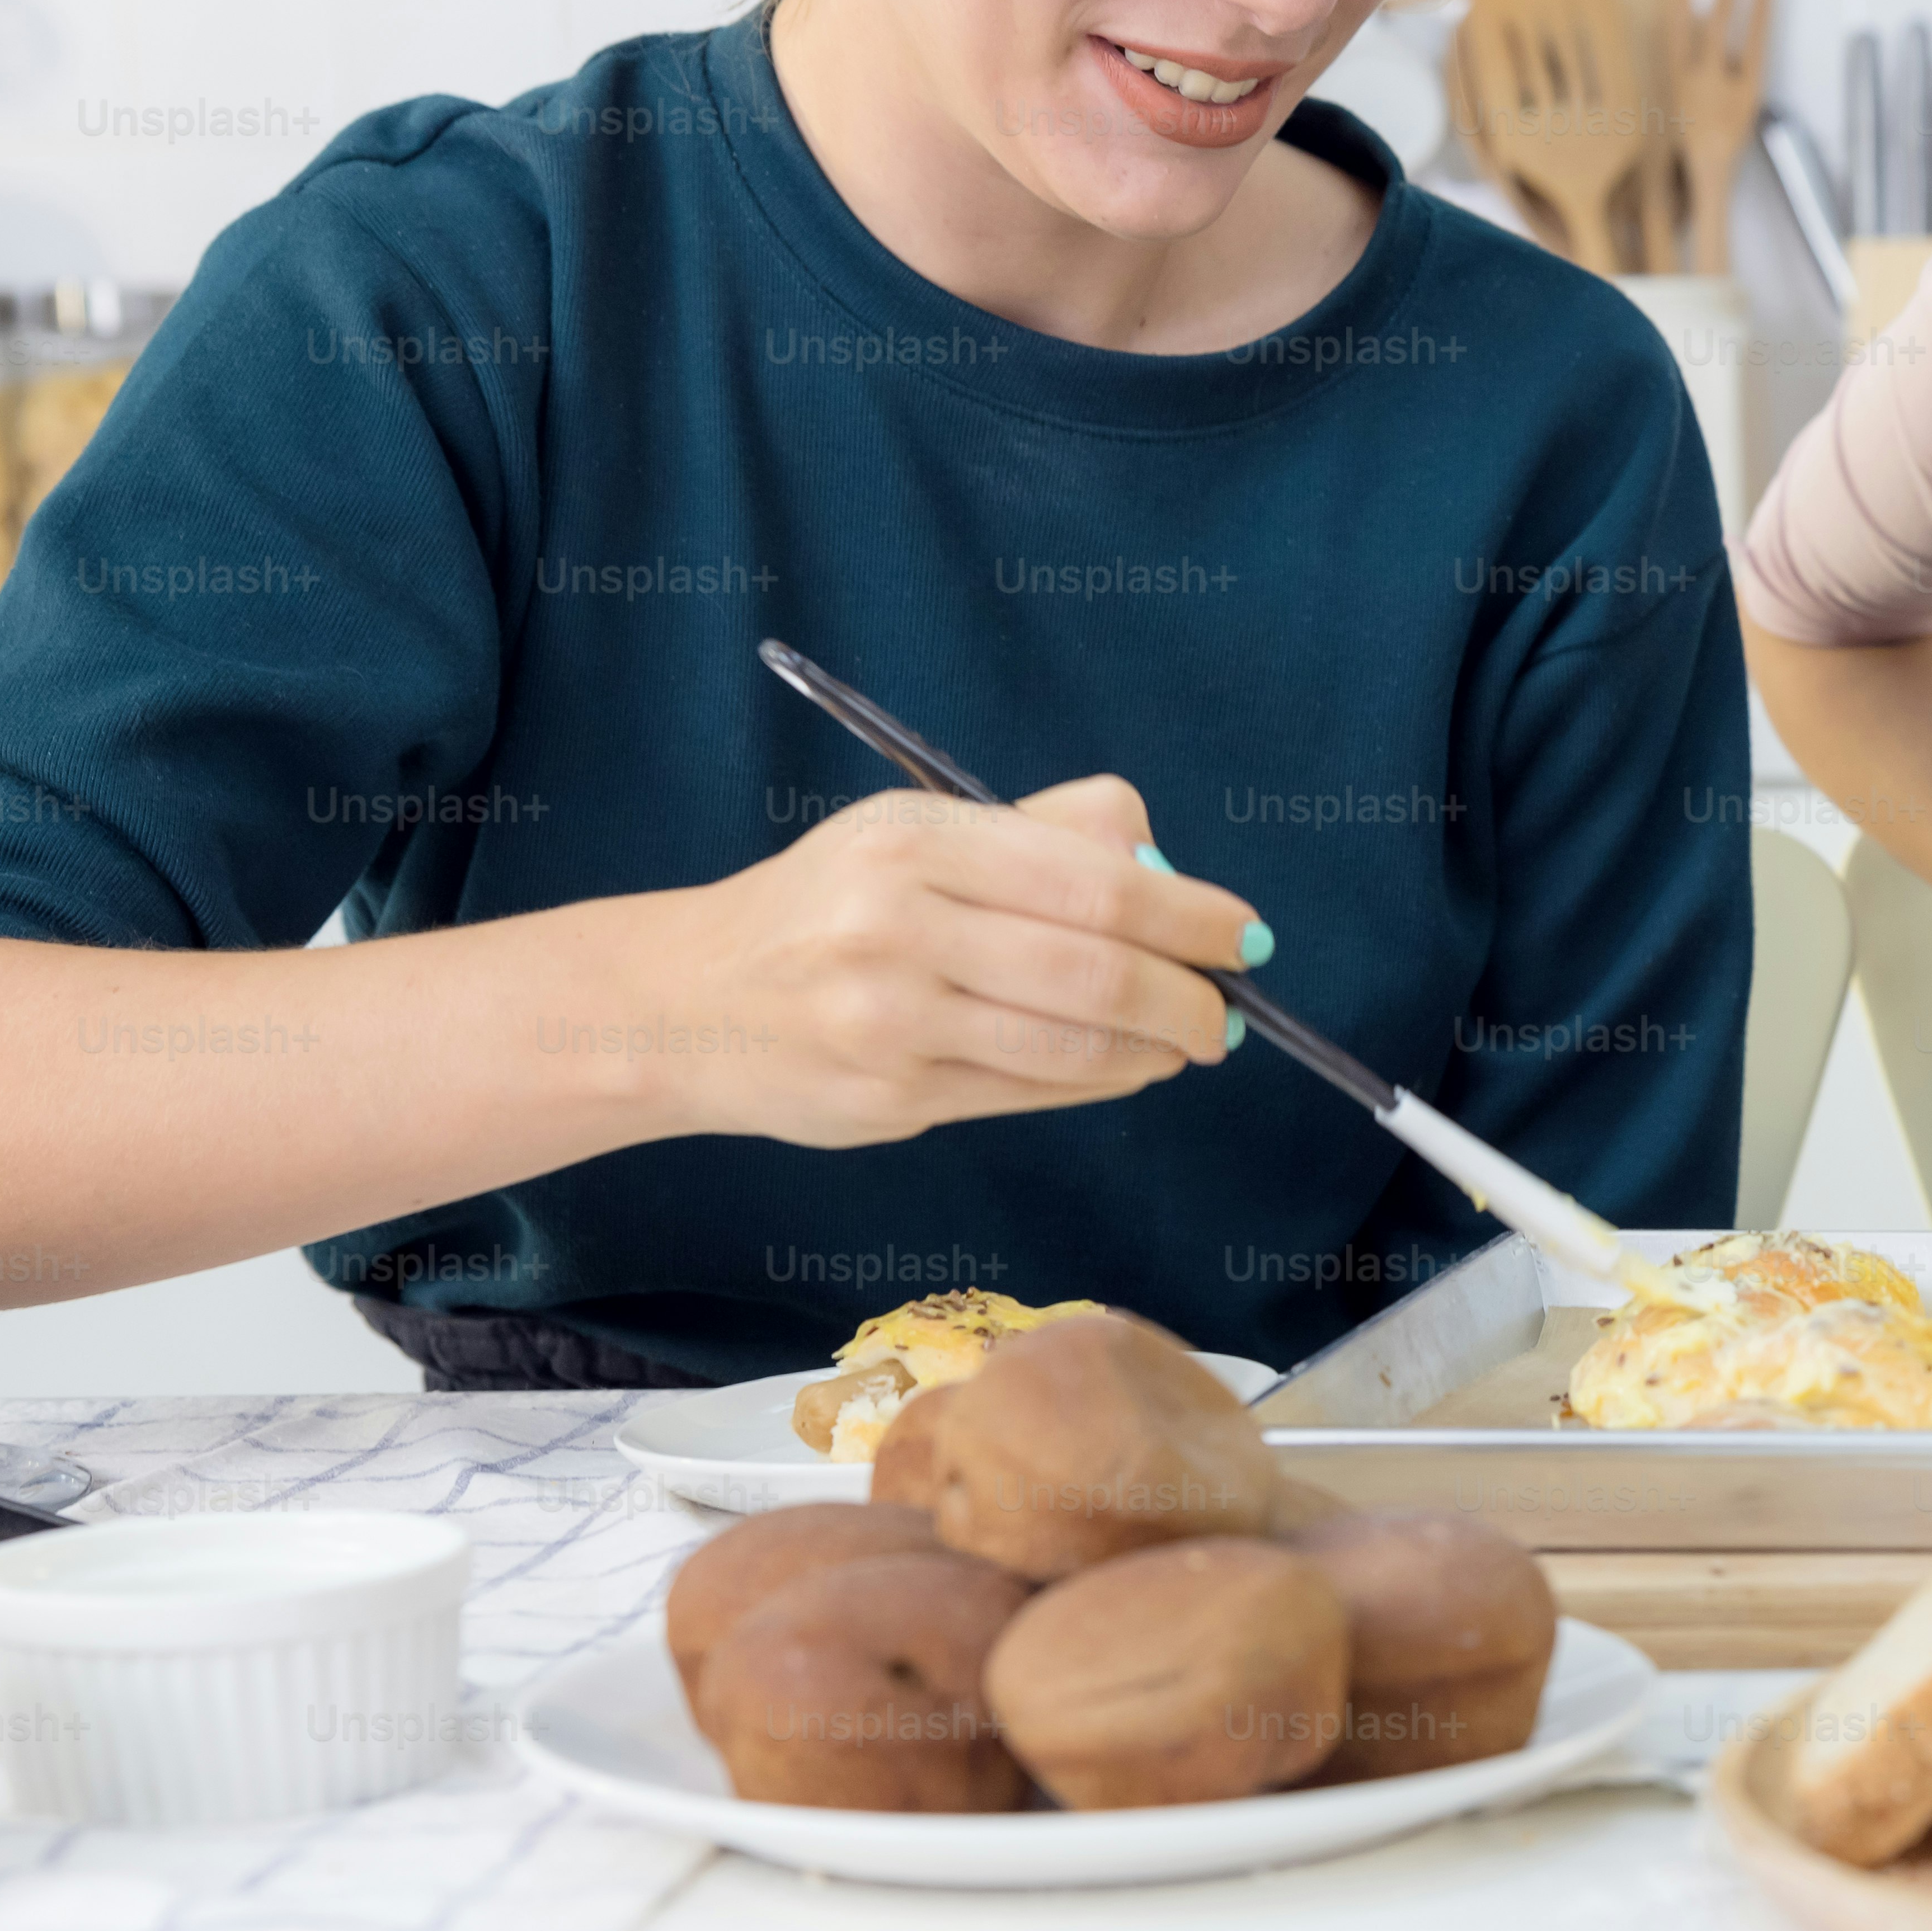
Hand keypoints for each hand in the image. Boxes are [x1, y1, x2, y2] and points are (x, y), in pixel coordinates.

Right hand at [620, 778, 1267, 1147]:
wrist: (688, 1002)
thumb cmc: (830, 906)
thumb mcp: (919, 829)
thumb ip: (1046, 835)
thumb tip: (1166, 867)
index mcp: (915, 842)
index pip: (1093, 880)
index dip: (1189, 914)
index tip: (1243, 934)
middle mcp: (899, 929)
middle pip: (1095, 972)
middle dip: (1190, 997)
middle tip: (1231, 1006)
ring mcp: (892, 1024)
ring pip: (1072, 1047)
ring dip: (1156, 1049)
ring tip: (1190, 1039)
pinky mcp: (891, 1101)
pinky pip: (1030, 1094)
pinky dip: (1099, 1082)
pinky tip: (1125, 1066)